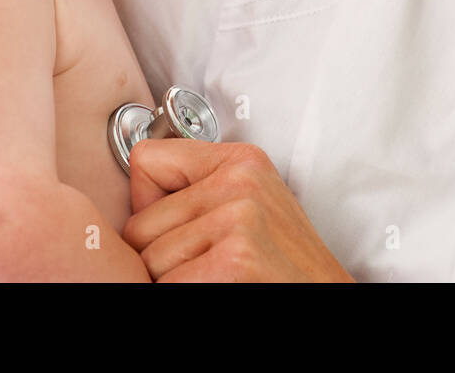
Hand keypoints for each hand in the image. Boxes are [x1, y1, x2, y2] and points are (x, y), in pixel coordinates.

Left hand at [121, 140, 354, 281]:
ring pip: (147, 261)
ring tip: (217, 277)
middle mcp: (241, 182)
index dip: (148, 202)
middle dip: (159, 253)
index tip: (180, 225)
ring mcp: (238, 219)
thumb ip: (197, 190)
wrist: (326, 296)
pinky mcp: (233, 260)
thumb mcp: (249, 206)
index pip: (146, 159)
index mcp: (242, 160)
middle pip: (139, 222)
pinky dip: (184, 293)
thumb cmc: (283, 265)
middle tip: (206, 264)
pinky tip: (219, 287)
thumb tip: (127, 197)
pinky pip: (164, 285)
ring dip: (173, 279)